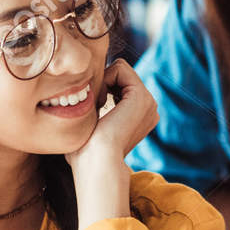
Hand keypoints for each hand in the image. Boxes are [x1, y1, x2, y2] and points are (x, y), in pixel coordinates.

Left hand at [65, 60, 156, 226]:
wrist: (96, 161)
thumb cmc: (86, 151)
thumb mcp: (92, 125)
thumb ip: (95, 107)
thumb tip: (81, 94)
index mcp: (140, 114)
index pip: (119, 81)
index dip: (101, 88)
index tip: (93, 109)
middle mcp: (149, 107)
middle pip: (120, 73)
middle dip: (102, 83)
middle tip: (95, 108)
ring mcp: (149, 101)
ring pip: (120, 69)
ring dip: (102, 83)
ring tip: (99, 106)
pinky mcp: (142, 96)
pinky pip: (120, 68)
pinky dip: (104, 79)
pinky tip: (101, 102)